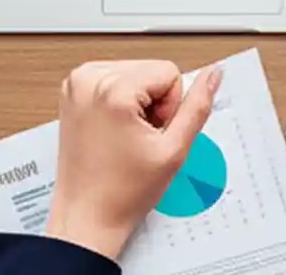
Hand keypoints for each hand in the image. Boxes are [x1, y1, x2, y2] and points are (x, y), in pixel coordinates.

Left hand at [46, 60, 221, 259]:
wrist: (87, 215)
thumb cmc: (121, 192)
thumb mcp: (173, 150)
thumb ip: (198, 106)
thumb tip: (213, 75)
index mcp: (112, 90)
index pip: (169, 71)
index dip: (171, 107)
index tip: (153, 133)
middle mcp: (88, 80)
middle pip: (150, 69)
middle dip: (154, 102)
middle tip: (139, 137)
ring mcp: (77, 84)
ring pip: (134, 72)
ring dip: (138, 101)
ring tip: (126, 135)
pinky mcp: (72, 90)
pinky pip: (113, 78)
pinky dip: (120, 100)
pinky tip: (114, 129)